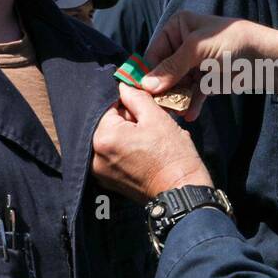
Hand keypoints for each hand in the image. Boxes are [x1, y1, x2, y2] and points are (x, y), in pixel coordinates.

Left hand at [92, 83, 212, 203]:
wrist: (182, 190)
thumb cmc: (172, 155)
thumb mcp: (157, 118)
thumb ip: (137, 98)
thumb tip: (124, 87)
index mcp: (105, 137)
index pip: (108, 107)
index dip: (127, 103)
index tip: (144, 107)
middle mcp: (96, 155)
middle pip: (107, 125)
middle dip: (126, 121)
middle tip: (149, 125)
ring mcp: (100, 172)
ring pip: (110, 142)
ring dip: (125, 136)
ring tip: (148, 140)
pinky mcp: (109, 182)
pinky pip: (112, 158)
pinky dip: (124, 152)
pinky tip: (143, 153)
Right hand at [142, 12, 277, 121]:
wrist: (263, 56)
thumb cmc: (231, 41)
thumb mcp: (197, 49)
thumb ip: (172, 67)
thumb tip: (147, 85)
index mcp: (177, 28)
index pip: (154, 52)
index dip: (148, 72)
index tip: (142, 92)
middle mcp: (181, 45)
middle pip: (163, 71)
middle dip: (162, 89)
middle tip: (159, 107)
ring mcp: (192, 64)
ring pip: (176, 85)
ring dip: (175, 99)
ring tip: (174, 113)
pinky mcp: (204, 80)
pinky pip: (192, 94)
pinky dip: (190, 104)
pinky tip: (190, 115)